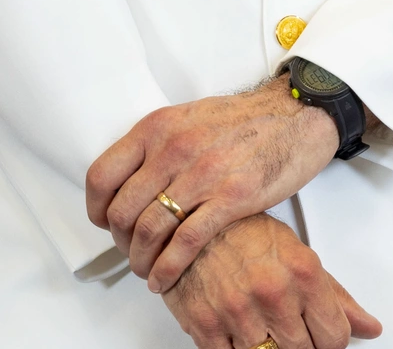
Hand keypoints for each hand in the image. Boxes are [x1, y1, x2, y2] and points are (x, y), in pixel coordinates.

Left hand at [86, 76, 339, 292]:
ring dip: (141, 260)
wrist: (295, 115)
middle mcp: (173, 148)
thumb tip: (132, 179)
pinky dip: (168, 268)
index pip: (102, 175)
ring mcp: (202, 173)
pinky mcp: (230, 197)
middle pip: (123, 210)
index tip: (105, 224)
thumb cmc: (244, 119)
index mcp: (158, 127)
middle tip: (130, 253)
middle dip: (121, 242)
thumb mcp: (189, 118)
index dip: (97, 209)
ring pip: (150, 229)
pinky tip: (165, 278)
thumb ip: (158, 145)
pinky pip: (185, 243)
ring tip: (147, 271)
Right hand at [163, 213, 381, 348]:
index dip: (329, 341)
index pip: (335, 337)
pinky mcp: (207, 327)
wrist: (190, 219)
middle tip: (287, 326)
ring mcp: (239, 313)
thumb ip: (336, 295)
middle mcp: (273, 293)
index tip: (321, 335)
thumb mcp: (297, 252)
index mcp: (302, 273)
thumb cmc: (245, 231)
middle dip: (300, 344)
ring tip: (262, 324)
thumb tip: (369, 327)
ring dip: (268, 347)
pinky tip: (238, 331)